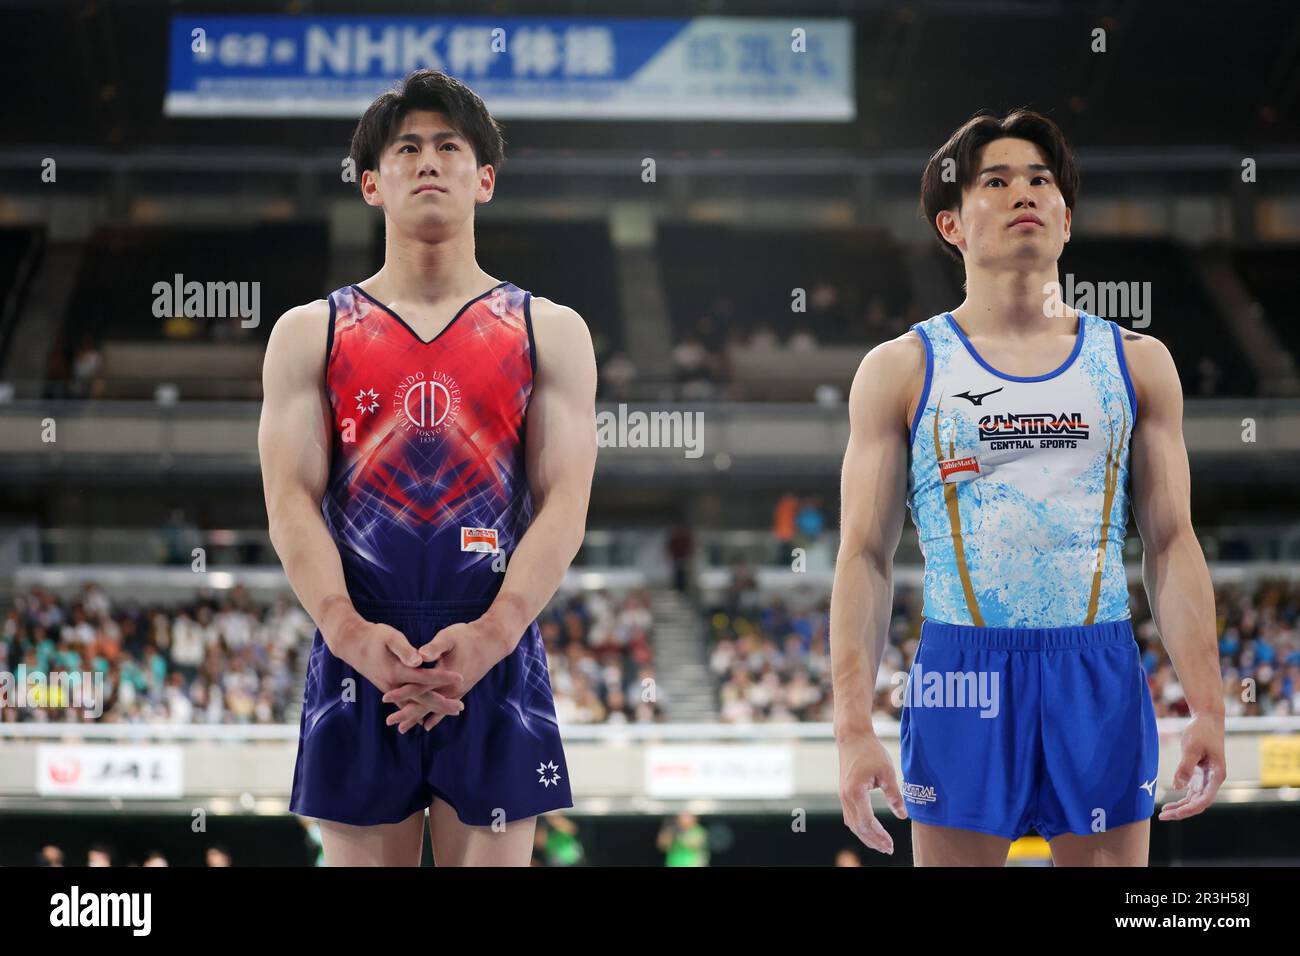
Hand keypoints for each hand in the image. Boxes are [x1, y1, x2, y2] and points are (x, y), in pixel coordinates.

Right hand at [331, 619, 463, 730]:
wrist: (352, 645)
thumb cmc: (374, 636)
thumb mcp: (390, 637)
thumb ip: (404, 650)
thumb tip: (419, 661)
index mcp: (397, 671)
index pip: (425, 677)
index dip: (443, 678)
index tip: (460, 677)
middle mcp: (394, 685)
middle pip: (421, 699)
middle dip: (441, 704)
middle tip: (460, 708)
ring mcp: (390, 690)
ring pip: (413, 705)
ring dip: (431, 709)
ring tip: (450, 712)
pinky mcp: (389, 690)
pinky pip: (406, 704)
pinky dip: (418, 710)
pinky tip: (427, 714)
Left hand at [381, 618, 514, 732]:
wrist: (492, 642)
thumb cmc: (468, 636)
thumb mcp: (450, 637)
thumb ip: (435, 647)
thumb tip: (420, 655)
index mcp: (445, 675)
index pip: (419, 687)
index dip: (402, 692)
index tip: (385, 698)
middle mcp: (451, 688)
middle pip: (425, 704)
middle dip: (406, 713)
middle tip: (389, 722)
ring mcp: (457, 691)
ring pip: (434, 709)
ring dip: (418, 718)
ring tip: (403, 729)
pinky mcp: (462, 690)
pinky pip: (446, 707)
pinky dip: (436, 717)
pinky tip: (428, 725)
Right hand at [838, 734, 906, 854]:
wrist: (852, 736)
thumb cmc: (870, 751)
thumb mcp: (887, 772)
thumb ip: (894, 795)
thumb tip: (903, 815)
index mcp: (856, 792)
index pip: (868, 822)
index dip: (880, 836)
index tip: (892, 845)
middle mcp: (846, 797)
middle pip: (858, 827)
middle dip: (873, 841)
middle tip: (889, 850)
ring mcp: (843, 796)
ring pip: (852, 824)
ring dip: (866, 837)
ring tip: (881, 845)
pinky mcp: (844, 793)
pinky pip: (850, 817)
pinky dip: (860, 828)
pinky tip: (870, 831)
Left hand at [1158, 710, 1225, 821]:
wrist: (1208, 719)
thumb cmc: (1202, 731)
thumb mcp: (1192, 748)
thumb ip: (1185, 767)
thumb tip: (1177, 787)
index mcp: (1217, 775)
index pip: (1204, 800)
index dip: (1189, 809)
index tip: (1174, 814)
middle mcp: (1214, 780)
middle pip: (1199, 803)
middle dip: (1182, 812)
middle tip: (1163, 817)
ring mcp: (1207, 778)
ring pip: (1195, 799)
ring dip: (1181, 807)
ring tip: (1164, 813)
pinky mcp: (1200, 774)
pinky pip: (1192, 792)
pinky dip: (1182, 798)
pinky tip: (1171, 804)